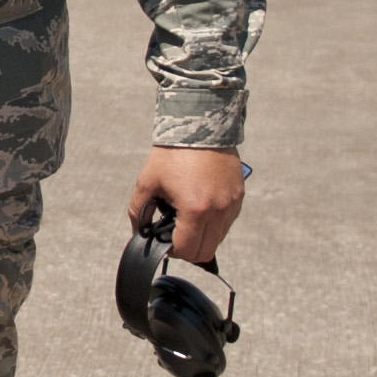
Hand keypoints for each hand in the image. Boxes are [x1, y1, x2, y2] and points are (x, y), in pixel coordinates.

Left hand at [128, 147, 243, 265]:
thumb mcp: (147, 182)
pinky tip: (201, 207)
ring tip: (188, 218)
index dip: (173, 251)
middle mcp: (218, 210)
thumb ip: (138, 212)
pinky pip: (227, 221)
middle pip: (206, 251)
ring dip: (203, 236)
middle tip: (175, 233)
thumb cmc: (172, 153)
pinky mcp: (238, 195)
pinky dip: (214, 223)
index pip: (188, 251)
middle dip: (188, 248)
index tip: (165, 240)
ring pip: (219, 238)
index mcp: (195, 209)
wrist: (200, 124)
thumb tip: (139, 233)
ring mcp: (231, 203)